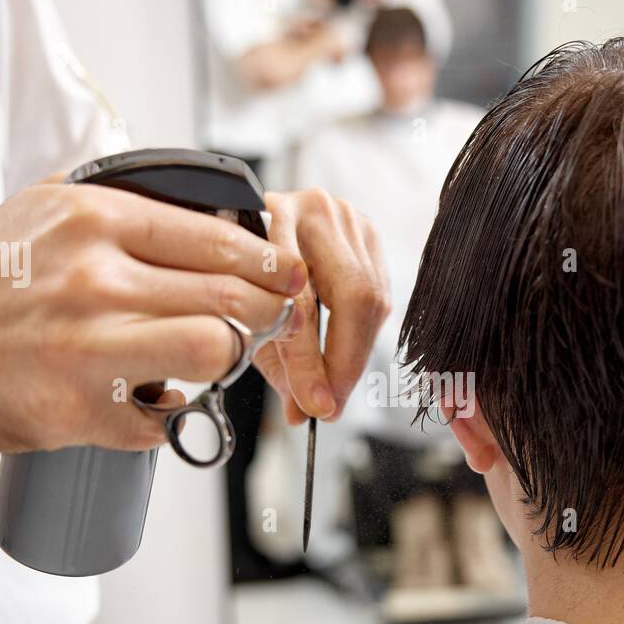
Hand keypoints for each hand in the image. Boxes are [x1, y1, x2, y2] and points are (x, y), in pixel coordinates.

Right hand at [0, 179, 307, 451]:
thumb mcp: (45, 216)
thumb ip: (124, 217)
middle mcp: (93, 277)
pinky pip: (161, 417)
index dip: (267, 267)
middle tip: (268, 326)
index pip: (217, 241)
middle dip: (264, 316)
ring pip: (212, 351)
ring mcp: (86, 346)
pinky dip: (161, 416)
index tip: (286, 280)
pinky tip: (139, 402)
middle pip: (230, 298)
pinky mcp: (77, 409)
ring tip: (202, 363)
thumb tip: (217, 231)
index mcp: (92, 219)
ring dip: (221, 363)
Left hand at [253, 189, 389, 424]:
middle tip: (332, 405)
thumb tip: (299, 413)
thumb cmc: (242, 267)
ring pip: (372, 297)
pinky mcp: (368, 231)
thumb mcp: (243, 309)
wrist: (247, 216)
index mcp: (271, 218)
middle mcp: (315, 210)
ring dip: (358, 354)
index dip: (309, 360)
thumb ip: (273, 360)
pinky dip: (366, 334)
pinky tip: (348, 358)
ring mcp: (347, 216)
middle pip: (353, 296)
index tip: (313, 405)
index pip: (301, 300)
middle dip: (345, 362)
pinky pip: (380, 292)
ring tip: (337, 390)